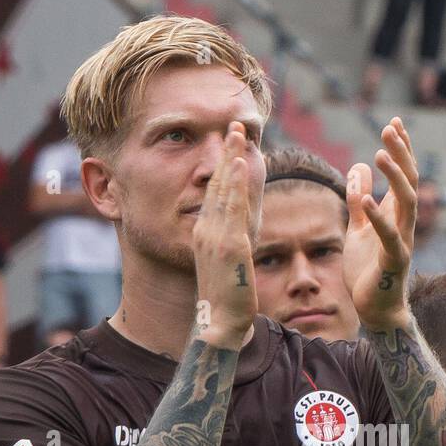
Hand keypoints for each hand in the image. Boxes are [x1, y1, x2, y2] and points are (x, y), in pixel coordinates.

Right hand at [191, 122, 256, 346]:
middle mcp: (205, 230)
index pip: (215, 191)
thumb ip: (233, 240)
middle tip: (234, 123)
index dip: (223, 164)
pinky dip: (233, 183)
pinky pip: (231, 207)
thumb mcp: (228, 262)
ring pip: (222, 188)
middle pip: (215, 182)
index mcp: (204, 233)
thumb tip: (241, 227)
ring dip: (230, 157)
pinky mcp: (228, 246)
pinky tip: (238, 162)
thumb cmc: (227, 297)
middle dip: (225, 151)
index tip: (232, 140)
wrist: (220, 323)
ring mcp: (214, 236)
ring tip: (237, 131)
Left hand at [342, 117, 416, 332]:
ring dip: (394, 177)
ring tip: (380, 154)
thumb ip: (358, 201)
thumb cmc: (369, 269)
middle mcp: (404, 223)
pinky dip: (379, 217)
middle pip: (409, 181)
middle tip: (389, 129)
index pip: (403, 174)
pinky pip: (389, 235)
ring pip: (405, 202)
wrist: (375, 308)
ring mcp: (402, 241)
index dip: (401, 149)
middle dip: (401, 154)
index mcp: (396, 214)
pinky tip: (366, 199)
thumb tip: (358, 168)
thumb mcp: (358, 229)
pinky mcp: (394, 261)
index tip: (394, 123)